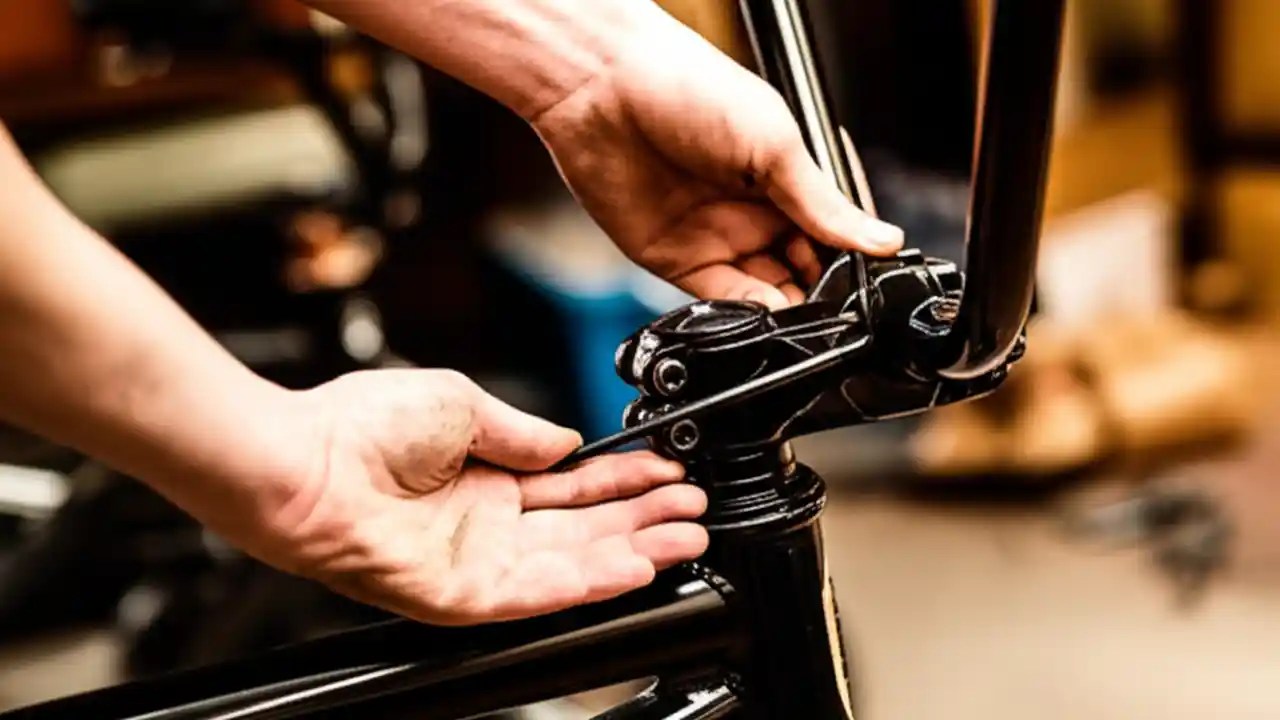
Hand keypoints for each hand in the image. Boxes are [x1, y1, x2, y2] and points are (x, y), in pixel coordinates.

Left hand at [238, 369, 707, 625]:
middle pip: (585, 527)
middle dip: (644, 519)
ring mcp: (476, 561)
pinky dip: (589, 581)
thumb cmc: (360, 424)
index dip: (625, 478)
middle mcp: (487, 523)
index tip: (668, 469)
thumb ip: (524, 433)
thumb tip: (570, 440)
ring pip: (573, 563)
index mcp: (487, 477)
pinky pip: (537, 592)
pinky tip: (633, 565)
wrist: (302, 460)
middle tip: (695, 511)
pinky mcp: (461, 595)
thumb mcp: (463, 404)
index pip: (574, 483)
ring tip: (687, 539)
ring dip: (633, 551)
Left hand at [531, 16, 903, 308]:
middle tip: (835, 304)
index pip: (832, 234)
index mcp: (787, 177)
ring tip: (801, 312)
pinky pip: (722, 302)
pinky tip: (765, 311)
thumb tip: (881, 240)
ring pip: (767, 294)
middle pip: (804, 271)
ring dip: (787, 310)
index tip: (866, 281)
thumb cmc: (687, 87)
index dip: (850, 260)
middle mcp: (755, 210)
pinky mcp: (677, 261)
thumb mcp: (774, 143)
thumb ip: (823, 204)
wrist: (603, 89)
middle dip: (822, 294)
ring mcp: (717, 237)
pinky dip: (747, 315)